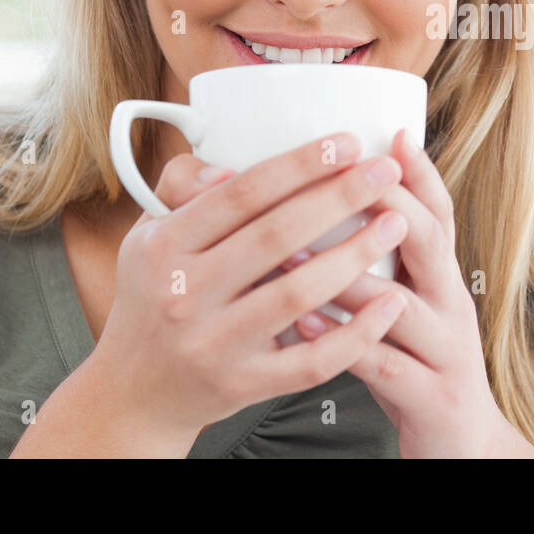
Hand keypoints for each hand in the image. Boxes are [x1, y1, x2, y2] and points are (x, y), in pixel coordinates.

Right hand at [89, 132, 410, 439]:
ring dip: (356, 255)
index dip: (300, 165)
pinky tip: (391, 303)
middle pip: (277, 236)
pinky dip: (356, 332)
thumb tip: (230, 166)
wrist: (135, 390)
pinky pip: (311, 360)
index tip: (349, 143)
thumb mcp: (148, 234)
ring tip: (397, 223)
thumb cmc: (155, 295)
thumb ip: (183, 185)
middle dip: (341, 197)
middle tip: (387, 172)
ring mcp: (215, 344)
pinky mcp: (243, 384)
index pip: (241, 194)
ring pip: (299, 294)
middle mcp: (185, 294)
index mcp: (165, 247)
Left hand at [282, 128, 516, 457]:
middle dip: (390, 205)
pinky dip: (341, 342)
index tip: (394, 135)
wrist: (463, 446)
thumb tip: (324, 211)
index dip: (421, 174)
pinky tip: (302, 325)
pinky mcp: (432, 398)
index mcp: (444, 278)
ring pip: (398, 304)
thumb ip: (375, 265)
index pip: (440, 214)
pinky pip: (383, 365)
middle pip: (430, 242)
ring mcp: (447, 352)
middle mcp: (453, 305)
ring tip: (291, 250)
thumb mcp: (408, 308)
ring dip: (345, 274)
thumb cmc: (416, 365)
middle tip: (350, 176)